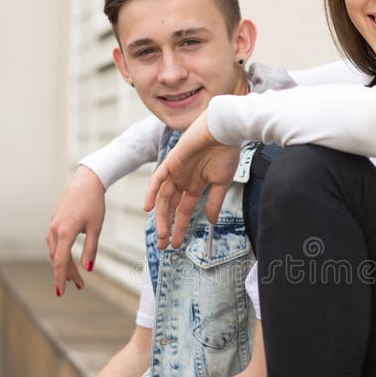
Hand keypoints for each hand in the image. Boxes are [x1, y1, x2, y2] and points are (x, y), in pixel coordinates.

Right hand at [47, 166, 105, 294]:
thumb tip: (88, 269)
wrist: (86, 182)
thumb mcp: (96, 228)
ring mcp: (53, 225)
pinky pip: (54, 242)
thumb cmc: (94, 204)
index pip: (61, 262)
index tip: (61, 293)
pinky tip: (66, 257)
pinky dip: (59, 253)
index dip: (60, 278)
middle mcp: (55, 230)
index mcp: (65, 233)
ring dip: (62, 264)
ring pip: (54, 250)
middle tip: (78, 285)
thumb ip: (91, 249)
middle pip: (57, 258)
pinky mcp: (55, 221)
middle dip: (66, 274)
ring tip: (72, 276)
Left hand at [144, 111, 239, 248]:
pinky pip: (158, 179)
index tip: (177, 244)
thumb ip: (214, 202)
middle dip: (167, 227)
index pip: (184, 211)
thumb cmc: (227, 153)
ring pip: (163, 198)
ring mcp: (176, 172)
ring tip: (160, 235)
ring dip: (160, 216)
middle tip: (164, 246)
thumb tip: (210, 222)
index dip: (180, 227)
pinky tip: (148, 208)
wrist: (224, 130)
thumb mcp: (222, 183)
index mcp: (196, 186)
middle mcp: (184, 180)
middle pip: (170, 208)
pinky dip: (152, 192)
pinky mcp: (171, 161)